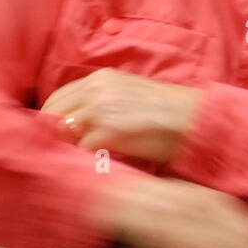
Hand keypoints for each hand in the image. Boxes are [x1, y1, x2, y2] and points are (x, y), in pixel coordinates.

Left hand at [42, 67, 202, 163]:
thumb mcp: (130, 97)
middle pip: (53, 114)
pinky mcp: (107, 132)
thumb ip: (101, 105)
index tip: (58, 139)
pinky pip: (80, 151)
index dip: (53, 120)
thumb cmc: (169, 113)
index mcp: (101, 78)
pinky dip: (83, 162)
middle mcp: (96, 89)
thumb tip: (75, 127)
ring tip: (78, 163)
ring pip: (63, 133)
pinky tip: (94, 168)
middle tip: (62, 154)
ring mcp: (100, 110)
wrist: (194, 120)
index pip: (58, 98)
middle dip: (55, 136)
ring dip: (68, 149)